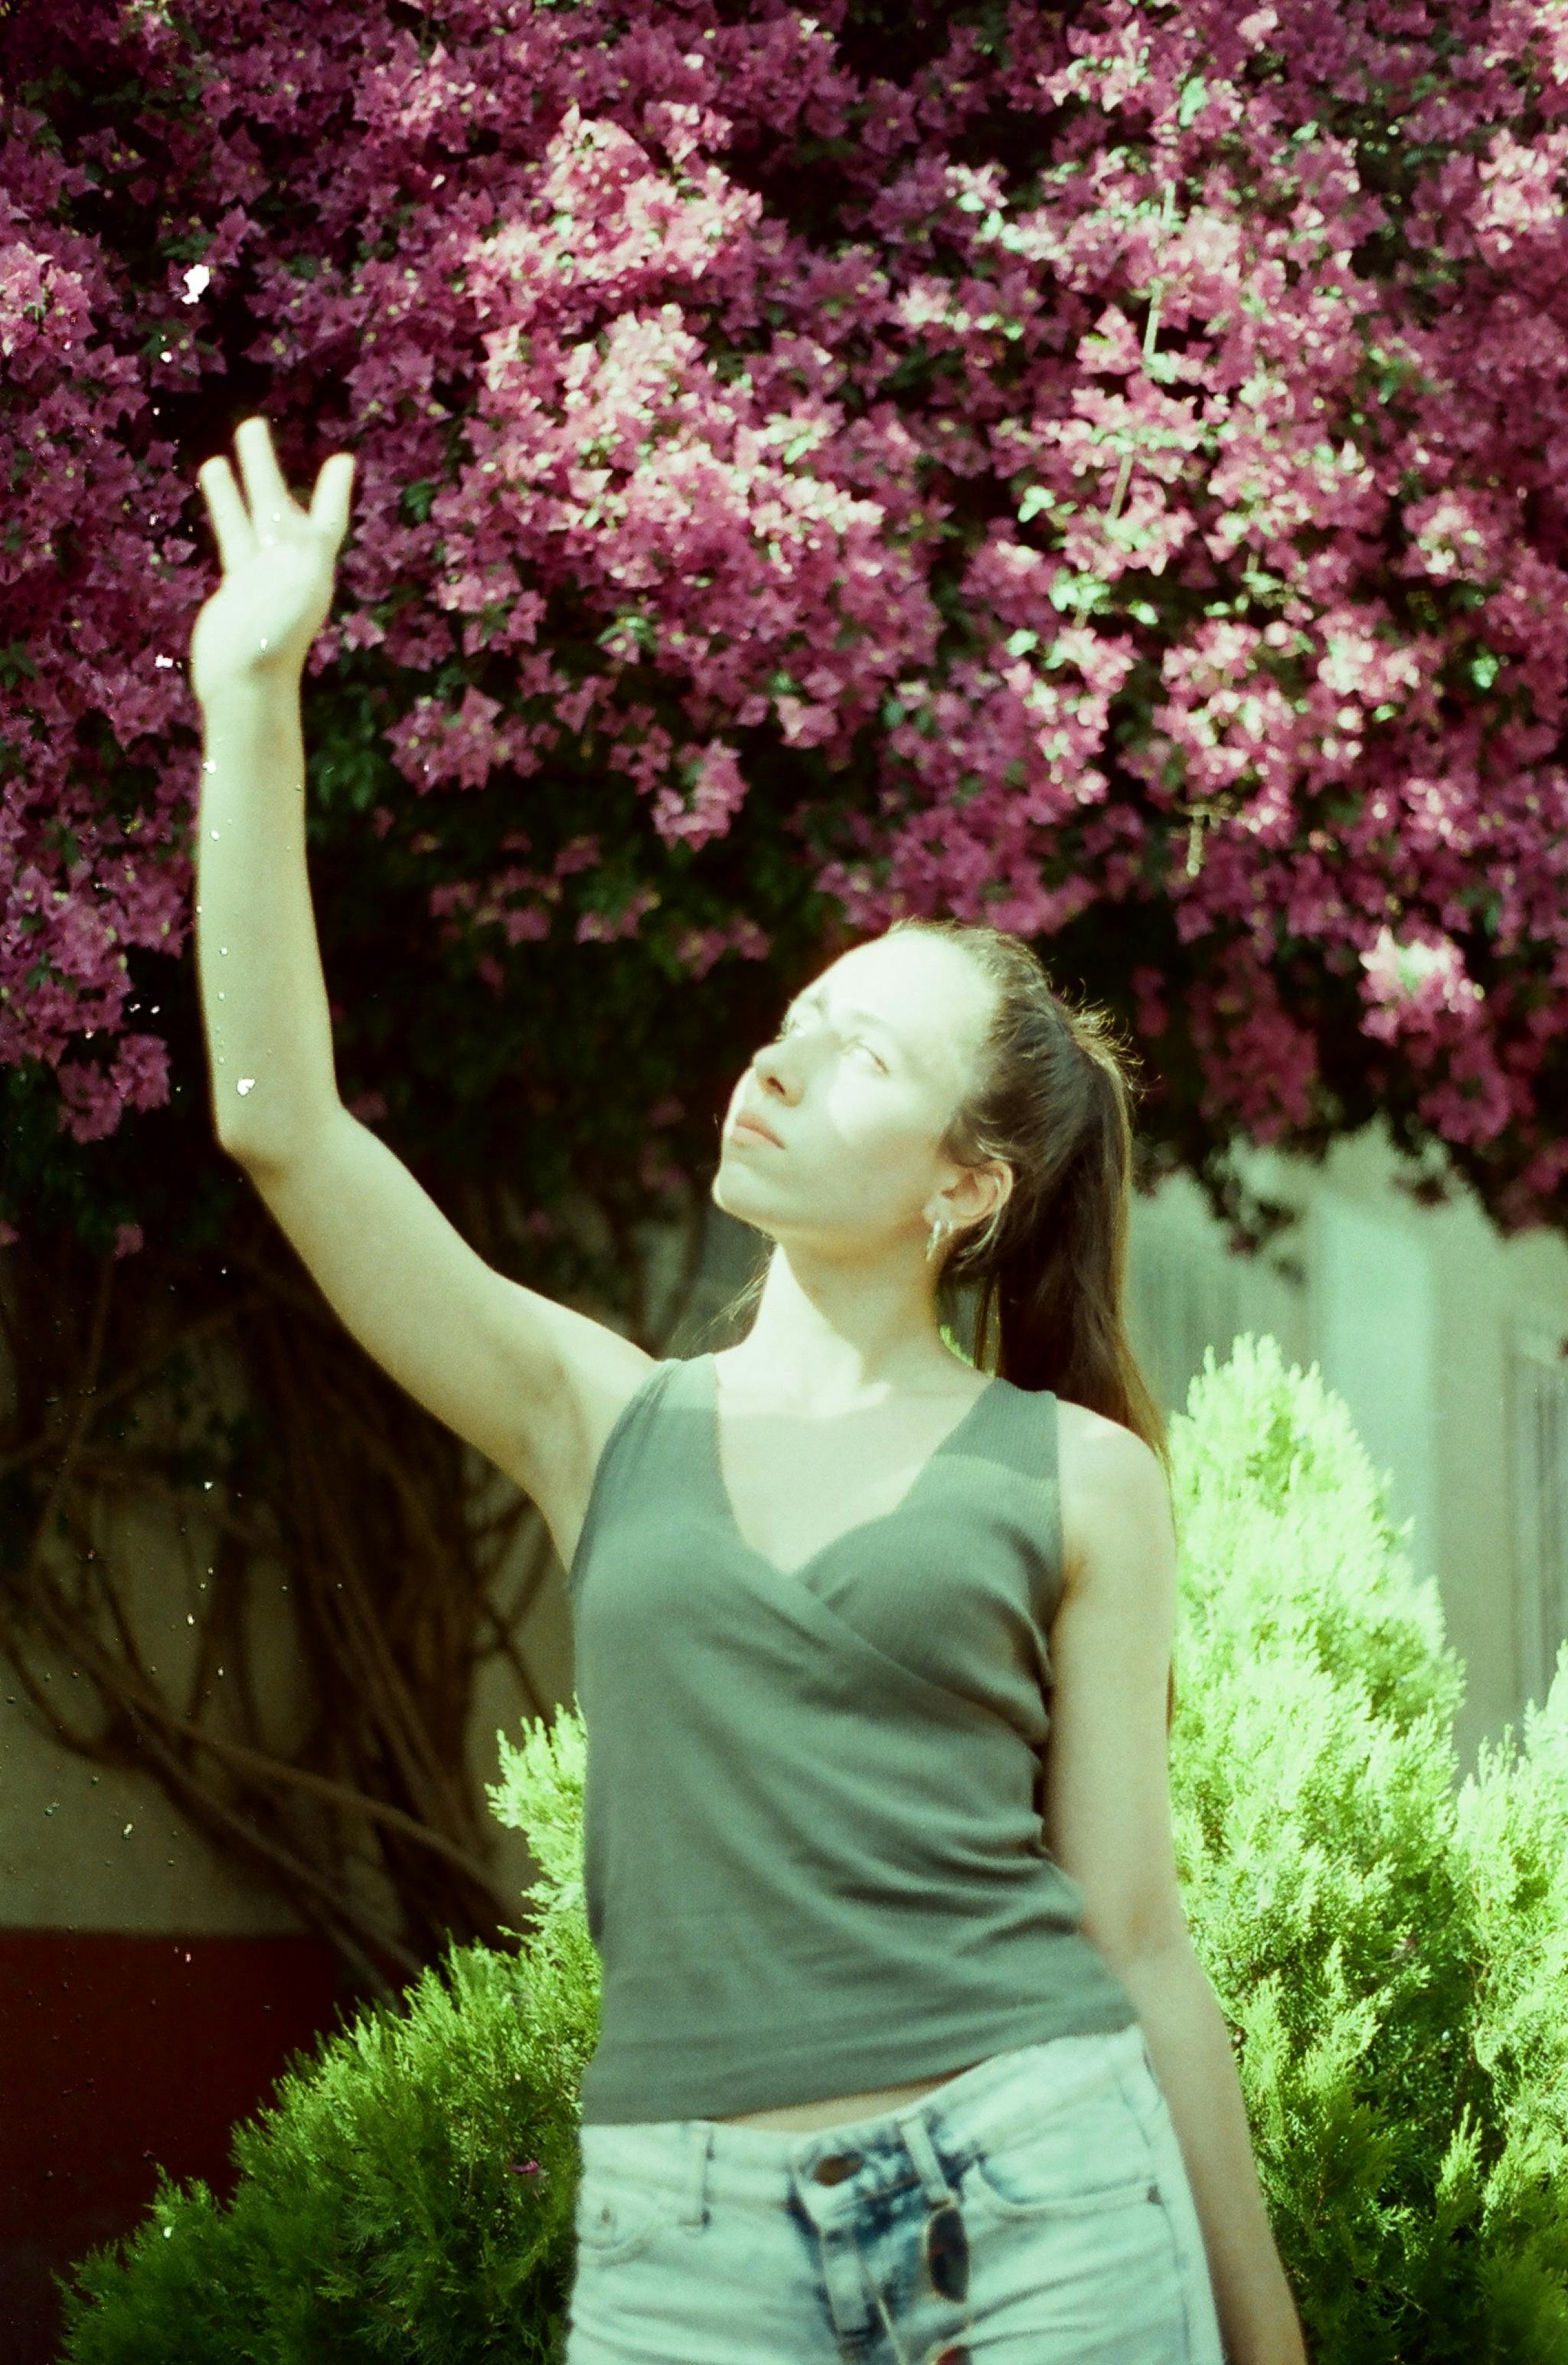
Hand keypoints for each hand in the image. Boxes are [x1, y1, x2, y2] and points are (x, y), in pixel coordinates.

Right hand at [190, 414, 355, 703]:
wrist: (246, 686)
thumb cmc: (274, 644)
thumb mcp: (298, 597)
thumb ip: (304, 561)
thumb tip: (307, 533)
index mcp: (313, 566)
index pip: (327, 519)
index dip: (332, 491)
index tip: (341, 460)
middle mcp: (291, 565)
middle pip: (279, 504)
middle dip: (266, 467)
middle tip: (253, 425)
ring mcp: (262, 575)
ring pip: (249, 515)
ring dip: (241, 480)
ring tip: (226, 446)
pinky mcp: (237, 586)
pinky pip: (231, 536)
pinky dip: (223, 507)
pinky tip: (213, 483)